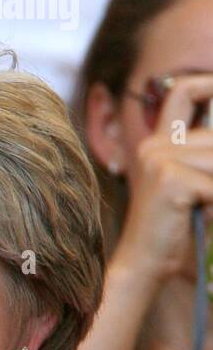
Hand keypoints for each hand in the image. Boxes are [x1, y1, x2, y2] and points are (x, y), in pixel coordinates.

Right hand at [116, 73, 212, 284]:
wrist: (143, 266)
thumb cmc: (174, 230)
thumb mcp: (194, 184)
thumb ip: (207, 156)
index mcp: (158, 143)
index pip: (185, 90)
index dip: (209, 83)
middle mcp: (155, 145)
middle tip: (207, 191)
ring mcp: (160, 160)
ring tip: (204, 209)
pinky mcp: (170, 180)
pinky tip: (201, 218)